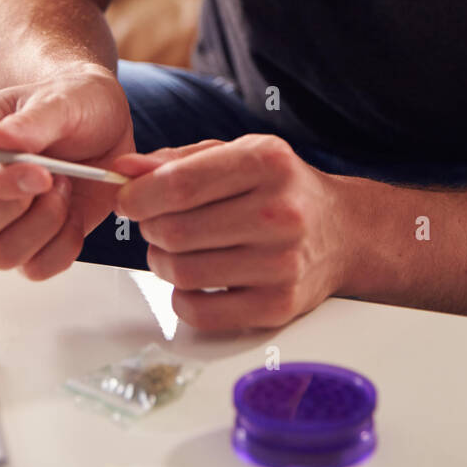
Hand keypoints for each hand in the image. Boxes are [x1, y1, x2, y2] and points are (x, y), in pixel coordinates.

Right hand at [0, 63, 133, 278]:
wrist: (105, 121)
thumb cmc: (72, 101)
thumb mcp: (59, 99)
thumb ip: (31, 121)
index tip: (41, 173)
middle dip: (12, 211)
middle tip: (52, 180)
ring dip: (44, 224)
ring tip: (65, 186)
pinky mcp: (28, 243)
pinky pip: (35, 268)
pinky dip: (63, 245)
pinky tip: (74, 212)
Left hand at [110, 134, 348, 331]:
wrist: (342, 231)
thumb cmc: (282, 188)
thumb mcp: (238, 155)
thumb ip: (178, 161)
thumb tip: (124, 170)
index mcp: (267, 163)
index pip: (182, 184)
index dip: (140, 195)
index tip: (128, 199)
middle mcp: (279, 212)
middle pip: (175, 231)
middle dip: (151, 227)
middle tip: (157, 222)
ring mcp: (281, 263)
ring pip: (181, 272)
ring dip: (163, 261)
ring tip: (177, 248)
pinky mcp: (277, 306)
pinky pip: (199, 311)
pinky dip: (182, 297)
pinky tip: (196, 278)